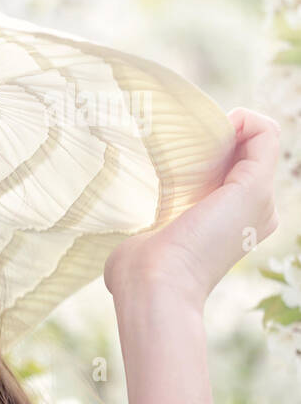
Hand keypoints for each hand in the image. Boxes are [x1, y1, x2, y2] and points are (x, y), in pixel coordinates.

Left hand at [103, 107, 281, 308]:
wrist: (154, 284)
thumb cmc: (139, 272)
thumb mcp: (147, 240)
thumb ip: (150, 230)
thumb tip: (136, 234)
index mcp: (228, 227)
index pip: (230, 175)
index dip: (206, 154)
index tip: (175, 149)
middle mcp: (252, 215)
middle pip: (245, 157)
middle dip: (217, 138)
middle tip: (181, 137)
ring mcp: (259, 202)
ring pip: (259, 143)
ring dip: (230, 126)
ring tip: (196, 127)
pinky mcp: (255, 187)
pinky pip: (267, 135)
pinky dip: (247, 119)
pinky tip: (219, 120)